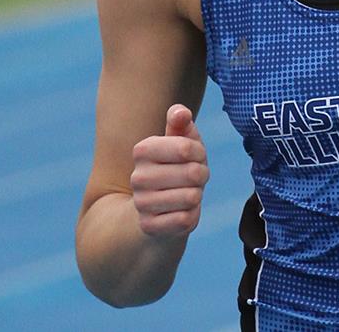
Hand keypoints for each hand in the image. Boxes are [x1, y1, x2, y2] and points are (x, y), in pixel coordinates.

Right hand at [129, 104, 208, 237]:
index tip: (194, 157)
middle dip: (201, 176)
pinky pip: (186, 220)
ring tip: (186, 193)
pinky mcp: (149, 226)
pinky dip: (191, 215)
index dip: (200, 153)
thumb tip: (181, 112)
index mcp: (142, 150)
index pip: (187, 148)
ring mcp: (141, 203)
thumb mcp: (181, 142)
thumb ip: (181, 123)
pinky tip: (181, 212)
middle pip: (193, 173)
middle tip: (192, 179)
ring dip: (196, 196)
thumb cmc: (175, 168)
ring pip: (191, 197)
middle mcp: (137, 176)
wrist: (156, 209)